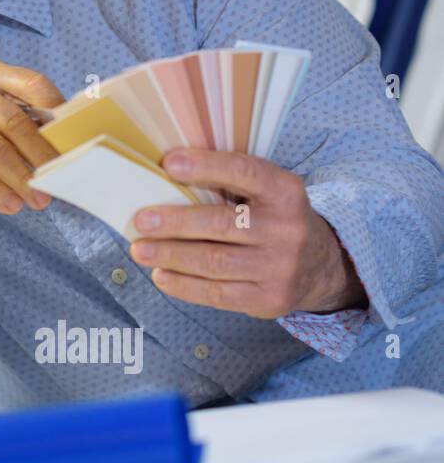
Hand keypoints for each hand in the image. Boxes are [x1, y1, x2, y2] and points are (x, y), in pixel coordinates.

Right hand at [0, 58, 64, 215]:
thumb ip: (15, 116)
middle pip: (15, 123)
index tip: (76, 139)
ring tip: (38, 201)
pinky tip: (10, 205)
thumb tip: (64, 144)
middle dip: (42, 157)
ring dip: (21, 179)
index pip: (32, 84)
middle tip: (61, 182)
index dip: (58, 111)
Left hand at [128, 148, 365, 318]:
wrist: (321, 266)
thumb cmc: (272, 219)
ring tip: (140, 250)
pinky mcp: (270, 298)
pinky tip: (161, 275)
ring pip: (214, 262)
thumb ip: (228, 184)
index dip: (206, 165)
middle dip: (176, 222)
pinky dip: (183, 285)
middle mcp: (287, 229)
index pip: (244, 172)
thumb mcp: (266, 193)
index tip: (168, 163)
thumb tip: (164, 177)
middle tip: (141, 220)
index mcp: (285, 191)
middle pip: (222, 224)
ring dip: (171, 256)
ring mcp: (281, 267)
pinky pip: (217, 294)